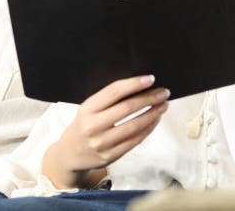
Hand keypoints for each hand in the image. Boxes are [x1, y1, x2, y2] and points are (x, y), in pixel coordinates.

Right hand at [42, 75, 169, 188]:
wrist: (70, 153)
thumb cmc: (84, 124)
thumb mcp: (88, 108)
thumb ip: (108, 99)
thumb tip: (138, 86)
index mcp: (87, 108)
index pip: (114, 92)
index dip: (134, 84)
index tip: (150, 79)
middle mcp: (93, 126)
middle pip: (127, 108)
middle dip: (149, 98)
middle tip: (164, 92)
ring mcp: (102, 143)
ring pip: (134, 126)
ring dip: (153, 114)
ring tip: (163, 105)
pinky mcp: (111, 156)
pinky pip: (135, 141)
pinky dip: (148, 129)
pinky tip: (155, 120)